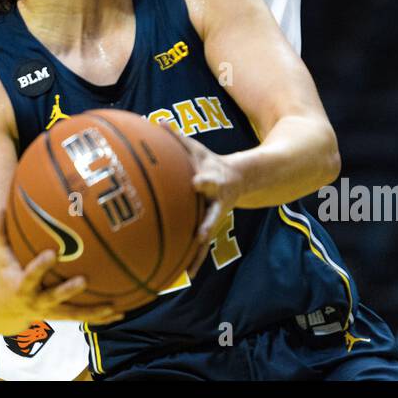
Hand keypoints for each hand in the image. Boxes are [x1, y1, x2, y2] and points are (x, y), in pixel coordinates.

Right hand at [0, 208, 124, 330]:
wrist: (3, 307)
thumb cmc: (5, 271)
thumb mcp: (0, 254)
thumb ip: (0, 231)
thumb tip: (0, 205)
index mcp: (22, 285)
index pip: (31, 275)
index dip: (41, 266)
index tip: (52, 254)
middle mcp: (37, 301)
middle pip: (53, 298)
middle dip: (67, 291)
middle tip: (83, 281)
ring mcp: (51, 311)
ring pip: (73, 313)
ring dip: (92, 312)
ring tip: (112, 306)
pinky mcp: (62, 316)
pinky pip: (83, 317)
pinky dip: (101, 317)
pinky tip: (121, 311)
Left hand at [179, 135, 245, 276]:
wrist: (241, 179)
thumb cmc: (210, 162)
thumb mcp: (197, 149)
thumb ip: (177, 137)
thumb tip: (156, 120)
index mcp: (212, 180)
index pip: (208, 180)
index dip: (204, 181)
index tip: (196, 182)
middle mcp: (217, 201)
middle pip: (213, 213)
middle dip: (208, 224)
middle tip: (201, 235)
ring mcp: (216, 217)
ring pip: (209, 237)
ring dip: (200, 253)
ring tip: (189, 271)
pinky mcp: (212, 227)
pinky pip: (202, 247)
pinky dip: (194, 260)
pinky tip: (184, 276)